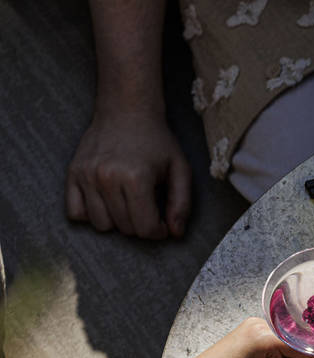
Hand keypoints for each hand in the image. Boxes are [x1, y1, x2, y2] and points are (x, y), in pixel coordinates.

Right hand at [66, 110, 191, 238]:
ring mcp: (86, 175)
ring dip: (117, 221)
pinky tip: (106, 202)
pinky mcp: (73, 173)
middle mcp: (107, 178)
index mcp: (135, 178)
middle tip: (147, 206)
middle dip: (140, 224)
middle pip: (124, 228)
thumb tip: (175, 233)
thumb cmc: (156, 142)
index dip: (158, 231)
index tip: (162, 222)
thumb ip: (181, 204)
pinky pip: (75, 212)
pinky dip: (91, 214)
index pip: (145, 229)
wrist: (126, 111)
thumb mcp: (180, 169)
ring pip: (101, 225)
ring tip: (128, 202)